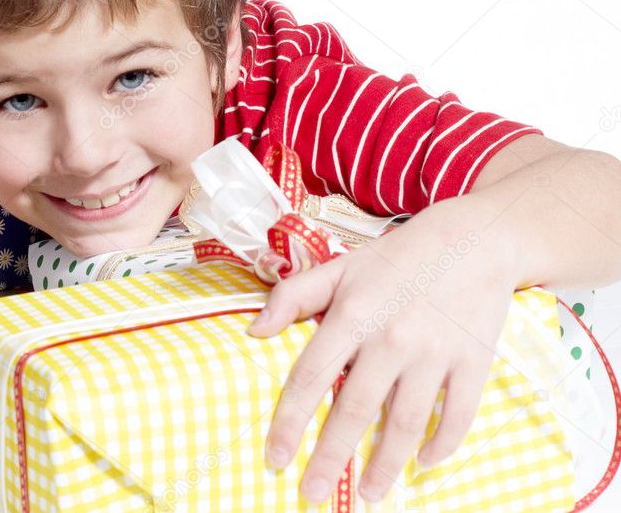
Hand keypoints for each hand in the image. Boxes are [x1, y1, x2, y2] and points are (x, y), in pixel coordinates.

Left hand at [245, 200, 517, 503]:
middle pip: (354, 410)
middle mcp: (390, 338)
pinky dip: (442, 444)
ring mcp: (434, 353)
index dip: (290, 421)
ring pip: (405, 422)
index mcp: (351, 315)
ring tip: (368, 494)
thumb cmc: (397, 258)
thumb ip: (292, 297)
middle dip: (330, 458)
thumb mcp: (338, 267)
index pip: (310, 377)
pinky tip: (424, 463)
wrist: (474, 240)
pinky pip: (457, 415)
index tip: (275, 457)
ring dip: (385, 465)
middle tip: (311, 494)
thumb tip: (254, 332)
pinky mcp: (472, 362)